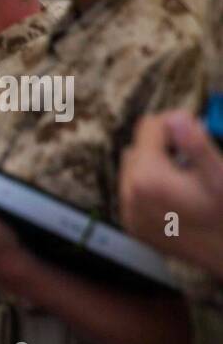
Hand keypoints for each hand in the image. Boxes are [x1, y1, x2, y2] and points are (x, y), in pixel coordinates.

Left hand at [120, 109, 222, 276]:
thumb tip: (176, 117)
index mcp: (148, 177)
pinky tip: (175, 193)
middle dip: (161, 144)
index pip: (148, 128)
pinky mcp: (133, 227)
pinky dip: (148, 187)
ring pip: (131, 171)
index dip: (172, 122)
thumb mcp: (220, 175)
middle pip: (136, 149)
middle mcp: (130, 196)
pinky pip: (131, 195)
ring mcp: (129, 214)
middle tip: (190, 153)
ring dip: (153, 165)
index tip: (193, 126)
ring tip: (184, 173)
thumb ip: (196, 144)